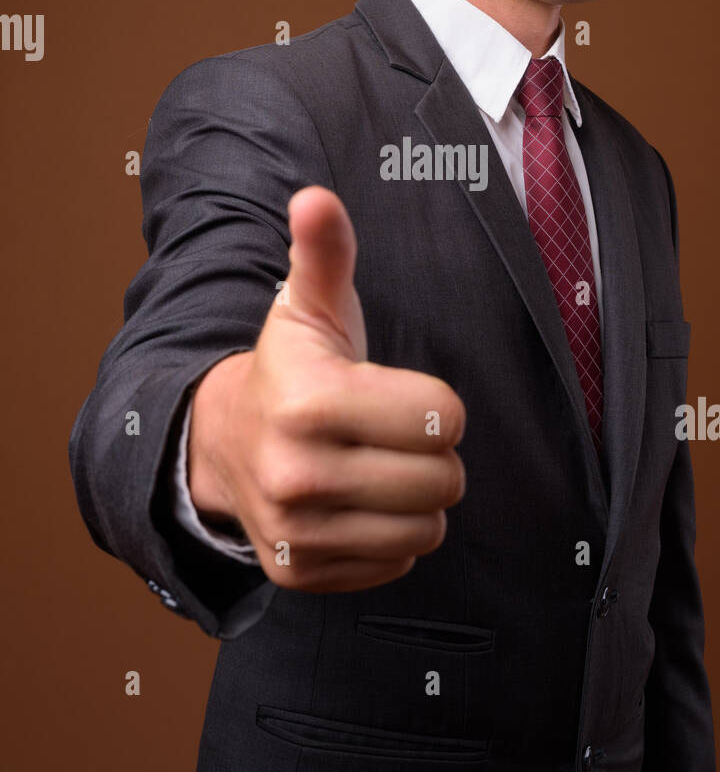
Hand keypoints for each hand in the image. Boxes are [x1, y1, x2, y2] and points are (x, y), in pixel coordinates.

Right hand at [187, 186, 466, 591]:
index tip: (397, 393)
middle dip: (432, 452)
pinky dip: (391, 536)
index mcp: (312, 402)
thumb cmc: (289, 369)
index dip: (434, 402)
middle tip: (391, 433)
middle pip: (443, 478)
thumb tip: (316, 198)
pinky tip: (358, 505)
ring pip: (427, 528)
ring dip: (417, 497)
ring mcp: (299, 533)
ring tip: (378, 467)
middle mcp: (299, 476)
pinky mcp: (303, 573)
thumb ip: (325, 252)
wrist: (222, 443)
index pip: (443, 417)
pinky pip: (398, 563)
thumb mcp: (308, 306)